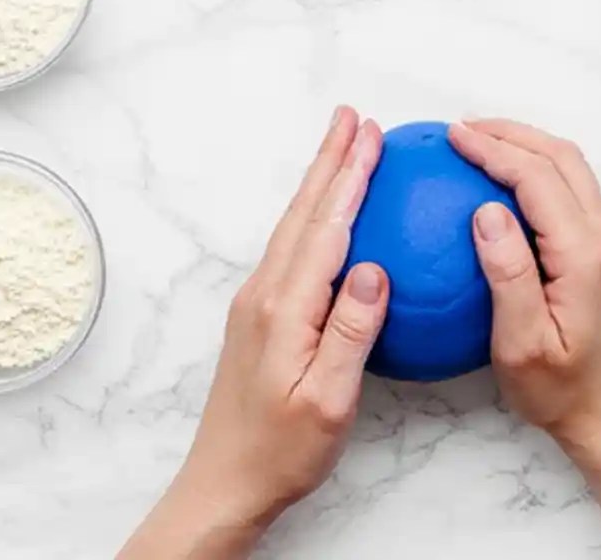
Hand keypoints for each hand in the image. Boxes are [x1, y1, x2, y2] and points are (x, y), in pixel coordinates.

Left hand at [120, 107, 386, 558]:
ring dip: (320, 183)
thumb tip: (375, 269)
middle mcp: (264, 295)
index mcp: (284, 309)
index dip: (350, 178)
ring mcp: (257, 304)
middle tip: (354, 117)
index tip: (371, 137)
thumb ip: (351, 332)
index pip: (325, 229)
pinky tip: (328, 214)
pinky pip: (290, 249)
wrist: (225, 482)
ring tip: (342, 146)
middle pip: (303, 213)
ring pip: (294, 227)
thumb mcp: (327, 400)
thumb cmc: (281, 451)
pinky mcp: (259, 317)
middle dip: (331, 161)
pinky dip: (313, 216)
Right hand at [448, 119, 600, 450]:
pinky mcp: (596, 246)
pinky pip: (567, 187)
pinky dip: (533, 166)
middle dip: (510, 132)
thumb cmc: (555, 387)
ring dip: (525, 143)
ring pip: (568, 166)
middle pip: (560, 157)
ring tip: (477, 139)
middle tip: (460, 129)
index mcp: (582, 253)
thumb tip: (487, 210)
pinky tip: (498, 175)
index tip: (453, 136)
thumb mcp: (521, 342)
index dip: (494, 149)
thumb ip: (507, 274)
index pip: (537, 178)